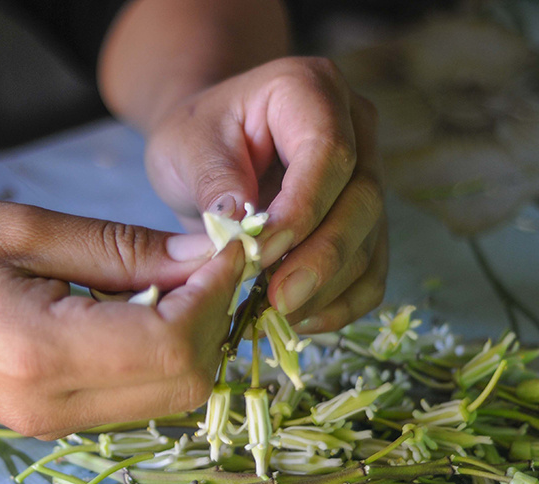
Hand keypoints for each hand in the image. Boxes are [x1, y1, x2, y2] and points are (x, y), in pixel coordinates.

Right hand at [0, 201, 244, 437]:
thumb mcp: (25, 229)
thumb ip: (121, 247)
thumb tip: (204, 254)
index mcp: (41, 352)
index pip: (172, 343)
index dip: (213, 294)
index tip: (223, 245)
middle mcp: (53, 405)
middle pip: (185, 381)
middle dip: (211, 318)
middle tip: (199, 260)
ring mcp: (51, 424)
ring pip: (169, 397)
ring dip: (189, 337)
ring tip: (167, 279)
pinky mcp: (50, 423)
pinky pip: (136, 399)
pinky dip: (158, 355)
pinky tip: (136, 310)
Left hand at [143, 56, 387, 332]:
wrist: (209, 145)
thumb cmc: (196, 137)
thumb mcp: (186, 146)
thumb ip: (214, 181)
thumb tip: (237, 231)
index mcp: (310, 89)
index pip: (329, 151)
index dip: (302, 208)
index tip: (260, 253)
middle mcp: (355, 127)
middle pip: (361, 199)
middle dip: (321, 257)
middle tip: (279, 300)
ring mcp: (367, 173)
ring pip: (370, 238)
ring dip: (331, 286)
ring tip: (282, 316)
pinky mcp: (364, 219)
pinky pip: (370, 266)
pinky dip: (342, 301)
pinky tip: (303, 322)